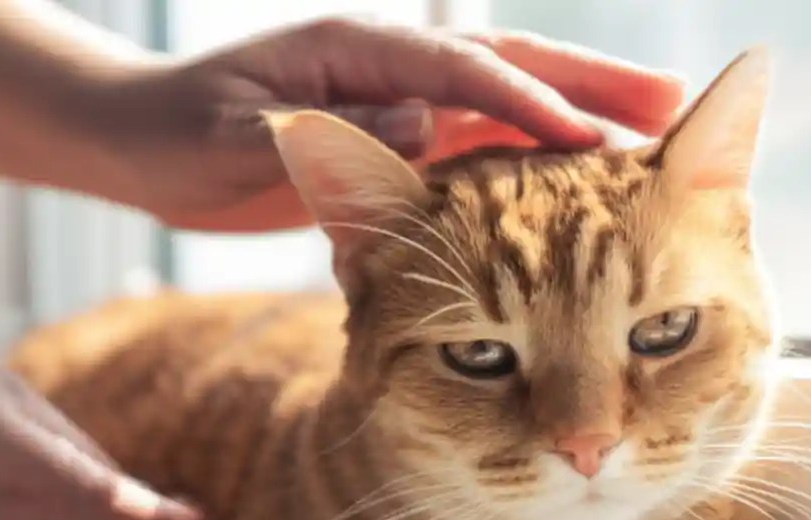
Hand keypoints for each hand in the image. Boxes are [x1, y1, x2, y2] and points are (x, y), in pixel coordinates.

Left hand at [91, 18, 686, 230]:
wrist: (141, 141)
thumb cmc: (173, 134)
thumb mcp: (231, 140)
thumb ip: (321, 135)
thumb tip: (424, 126)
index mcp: (350, 48)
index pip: (454, 71)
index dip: (522, 99)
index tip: (586, 137)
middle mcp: (386, 66)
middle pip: (504, 67)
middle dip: (587, 85)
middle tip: (669, 106)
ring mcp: (395, 99)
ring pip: (503, 104)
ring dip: (576, 117)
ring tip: (654, 136)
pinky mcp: (393, 139)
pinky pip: (476, 145)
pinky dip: (529, 158)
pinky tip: (577, 180)